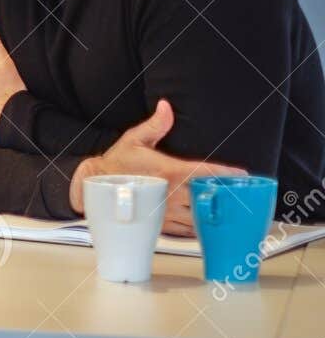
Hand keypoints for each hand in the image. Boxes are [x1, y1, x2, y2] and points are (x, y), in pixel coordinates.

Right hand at [69, 100, 245, 235]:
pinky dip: (199, 229)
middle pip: (207, 198)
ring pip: (199, 218)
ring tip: (231, 213)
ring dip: (215, 215)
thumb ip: (155, 124)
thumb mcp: (134, 139)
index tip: (242, 174)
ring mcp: (165, 211)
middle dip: (225, 197)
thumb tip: (166, 106)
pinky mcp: (159, 224)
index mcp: (169, 171)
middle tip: (241, 196)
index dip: (225, 173)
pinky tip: (209, 226)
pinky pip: (185, 231)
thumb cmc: (117, 163)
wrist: (94, 185)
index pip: (204, 172)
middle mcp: (170, 193)